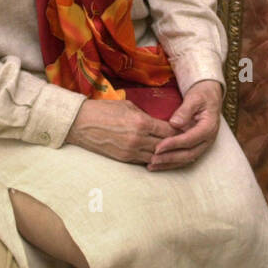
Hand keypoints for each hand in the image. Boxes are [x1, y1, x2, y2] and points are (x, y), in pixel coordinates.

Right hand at [64, 98, 178, 164]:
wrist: (81, 123)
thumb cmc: (104, 110)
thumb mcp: (128, 105)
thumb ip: (145, 115)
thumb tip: (159, 122)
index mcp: (141, 123)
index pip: (169, 130)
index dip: (180, 131)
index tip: (186, 130)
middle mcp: (138, 139)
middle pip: (166, 145)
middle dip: (176, 144)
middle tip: (186, 143)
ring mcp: (131, 151)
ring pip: (157, 156)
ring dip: (166, 154)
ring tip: (176, 152)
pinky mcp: (124, 159)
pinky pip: (144, 161)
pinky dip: (153, 159)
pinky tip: (160, 157)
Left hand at [149, 80, 222, 170]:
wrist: (209, 96)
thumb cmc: (201, 95)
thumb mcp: (194, 98)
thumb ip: (185, 110)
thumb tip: (174, 123)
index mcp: (209, 127)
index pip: (190, 140)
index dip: (174, 144)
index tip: (158, 147)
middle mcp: (207, 139)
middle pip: (189, 154)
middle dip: (170, 158)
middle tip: (153, 158)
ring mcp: (202, 144)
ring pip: (186, 159)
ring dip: (169, 163)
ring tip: (152, 165)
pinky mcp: (195, 146)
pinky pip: (183, 158)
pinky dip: (170, 162)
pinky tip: (157, 164)